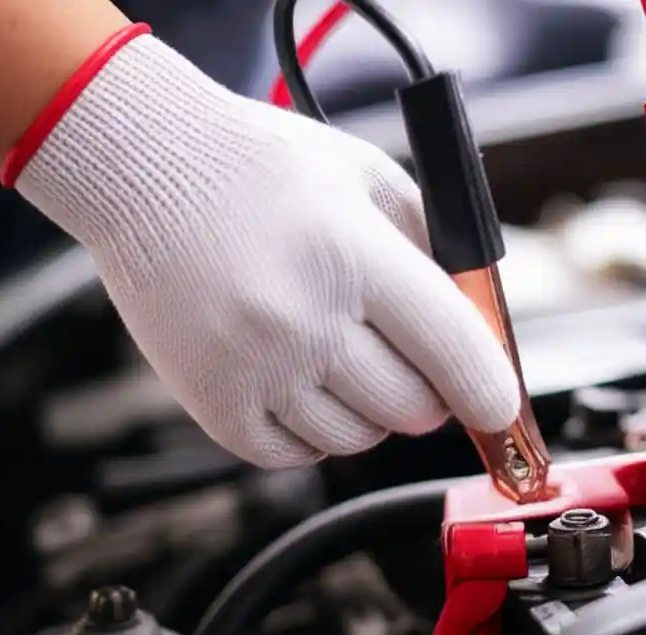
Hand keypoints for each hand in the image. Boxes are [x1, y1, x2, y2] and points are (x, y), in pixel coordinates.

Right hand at [14, 36, 519, 467]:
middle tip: (412, 358)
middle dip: (431, 392)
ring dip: (370, 410)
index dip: (491, 391)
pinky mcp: (211, 401)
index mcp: (352, 256)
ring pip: (357, 439)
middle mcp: (302, 319)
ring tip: (343, 354)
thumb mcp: (368, 178)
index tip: (501, 406)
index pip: (453, 351)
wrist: (144, 168)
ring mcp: (253, 367)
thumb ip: (435, 248)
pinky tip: (303, 382)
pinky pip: (295, 455)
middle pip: (412, 408)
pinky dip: (314, 433)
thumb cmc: (262, 169)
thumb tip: (482, 322)